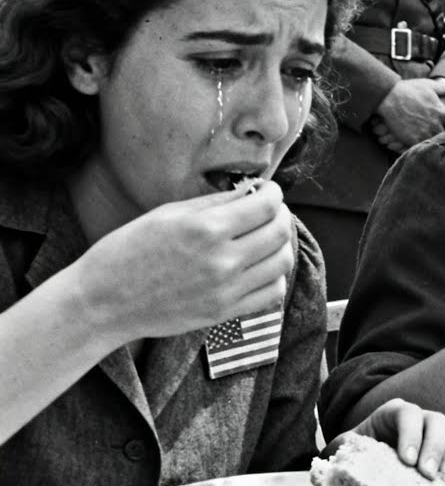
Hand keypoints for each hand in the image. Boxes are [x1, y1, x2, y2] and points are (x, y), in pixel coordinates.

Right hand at [73, 181, 293, 342]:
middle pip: (279, 232)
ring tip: (267, 236)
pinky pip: (272, 292)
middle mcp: (221, 260)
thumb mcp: (168, 214)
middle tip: (271, 210)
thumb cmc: (127, 251)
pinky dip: (274, 275)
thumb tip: (251, 191)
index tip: (269, 191)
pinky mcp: (224, 313)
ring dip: (282, 244)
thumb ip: (215, 202)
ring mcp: (225, 290)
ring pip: (282, 262)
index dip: (274, 193)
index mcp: (205, 229)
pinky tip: (260, 266)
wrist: (102, 302)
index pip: (265, 205)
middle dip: (281, 214)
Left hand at [329, 398, 444, 477]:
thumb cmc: (356, 456)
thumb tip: (332, 469)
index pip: (408, 413)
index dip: (411, 434)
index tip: (407, 460)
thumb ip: (342, 454)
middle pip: (438, 421)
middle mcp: (420, 418)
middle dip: (434, 447)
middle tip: (426, 474)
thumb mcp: (346, 452)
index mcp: (393, 414)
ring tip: (440, 479)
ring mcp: (438, 434)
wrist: (366, 463)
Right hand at [374, 78, 444, 151]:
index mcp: (441, 112)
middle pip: (442, 135)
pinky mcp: (413, 139)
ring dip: (430, 141)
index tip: (443, 127)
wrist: (389, 97)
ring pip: (432, 142)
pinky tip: (416, 144)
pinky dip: (419, 147)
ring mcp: (425, 132)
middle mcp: (435, 123)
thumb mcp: (428, 86)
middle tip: (434, 135)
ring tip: (426, 142)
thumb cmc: (408, 90)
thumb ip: (442, 88)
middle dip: (439, 134)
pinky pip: (421, 147)